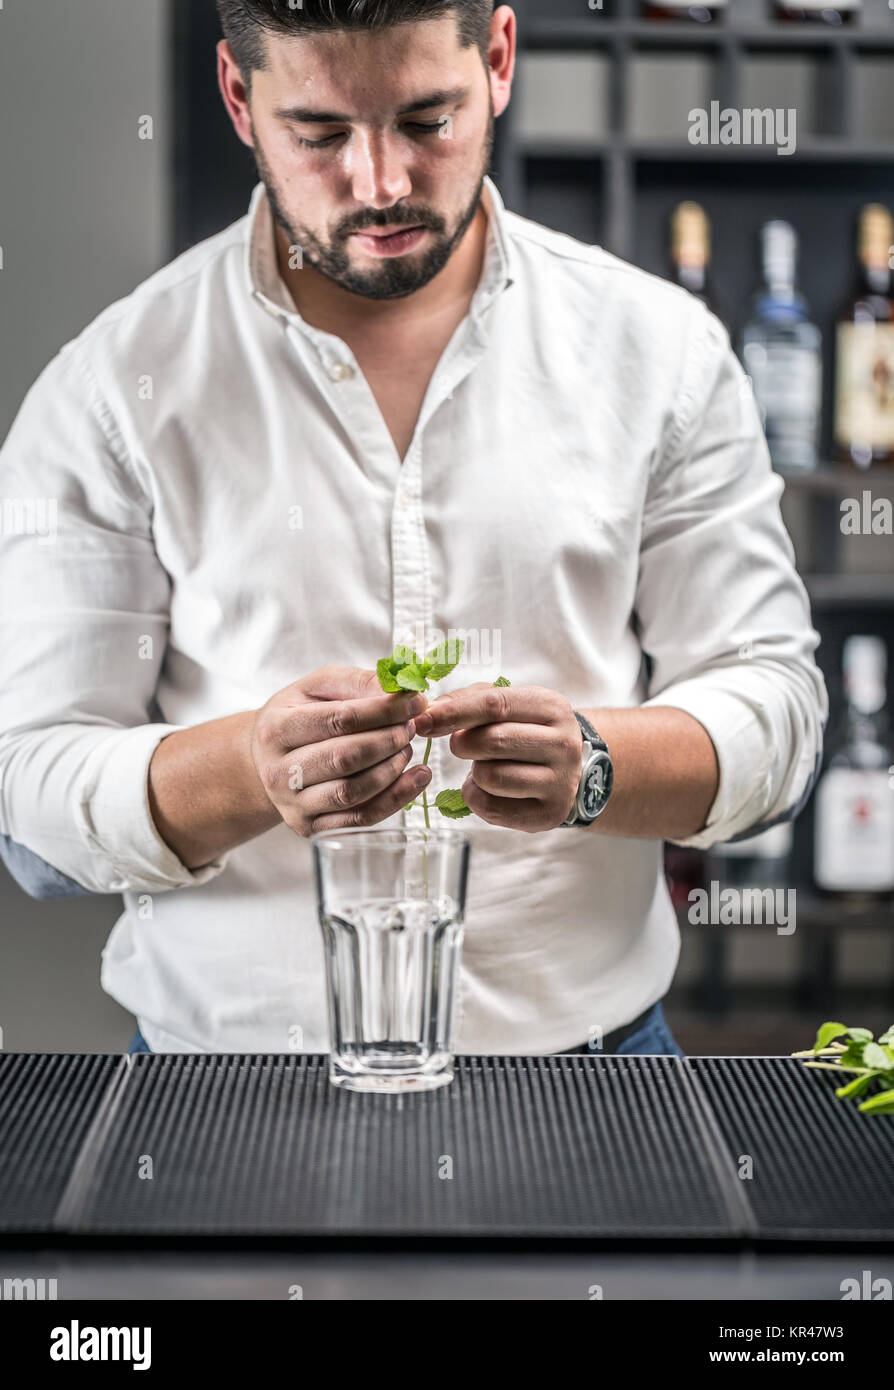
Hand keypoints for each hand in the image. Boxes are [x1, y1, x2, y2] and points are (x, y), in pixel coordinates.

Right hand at [249, 665, 431, 835]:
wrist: (266, 759)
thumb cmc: (297, 716)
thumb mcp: (318, 687)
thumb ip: (358, 683)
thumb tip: (403, 694)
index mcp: (276, 728)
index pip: (339, 719)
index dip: (383, 711)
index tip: (415, 702)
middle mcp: (278, 771)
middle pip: (345, 758)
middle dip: (388, 740)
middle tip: (411, 727)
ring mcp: (292, 804)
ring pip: (352, 792)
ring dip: (392, 770)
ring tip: (407, 750)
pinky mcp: (309, 827)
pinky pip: (360, 818)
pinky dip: (395, 799)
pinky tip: (416, 779)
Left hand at [416, 683, 581, 832]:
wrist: (570, 771)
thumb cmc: (527, 731)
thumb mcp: (509, 705)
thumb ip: (468, 701)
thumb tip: (430, 709)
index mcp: (552, 707)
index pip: (495, 705)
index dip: (453, 712)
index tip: (423, 720)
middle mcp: (564, 743)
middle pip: (491, 742)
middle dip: (463, 744)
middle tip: (462, 745)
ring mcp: (560, 781)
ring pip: (491, 777)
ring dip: (474, 772)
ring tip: (485, 766)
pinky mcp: (550, 813)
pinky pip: (492, 808)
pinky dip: (477, 797)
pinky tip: (487, 788)